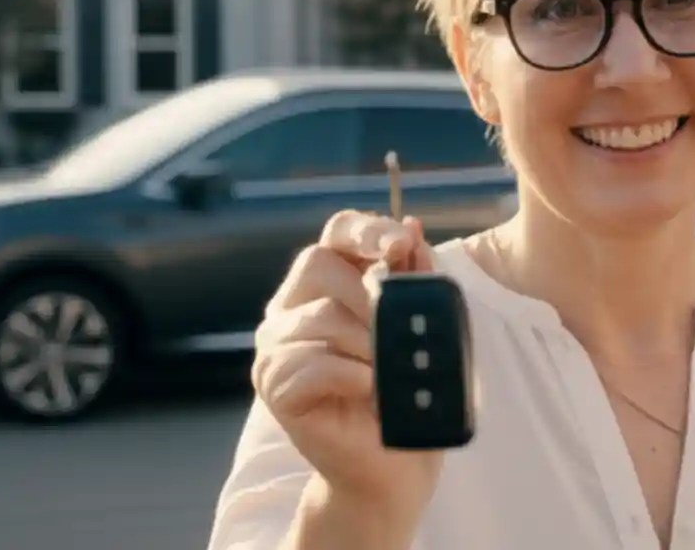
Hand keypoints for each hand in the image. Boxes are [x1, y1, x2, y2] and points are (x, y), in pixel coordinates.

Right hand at [252, 209, 443, 534]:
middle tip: (395, 333)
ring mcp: (275, 345)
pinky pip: (313, 363)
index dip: (367, 230)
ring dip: (367, 346)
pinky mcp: (273, 383)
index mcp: (326, 283)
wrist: (393, 465)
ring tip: (388, 374)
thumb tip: (412, 229)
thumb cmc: (406, 393)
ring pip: (320, 317)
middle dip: (368, 295)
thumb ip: (415, 278)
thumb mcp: (422, 328)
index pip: (337, 231)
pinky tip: (370, 391)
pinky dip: (352, 375)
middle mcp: (291, 306)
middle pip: (317, 263)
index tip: (399, 247)